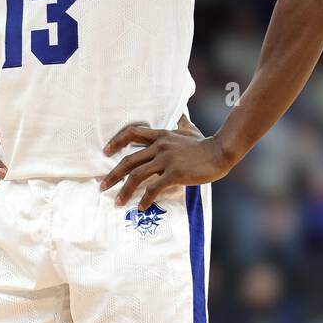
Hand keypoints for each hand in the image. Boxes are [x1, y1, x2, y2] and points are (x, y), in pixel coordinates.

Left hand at [100, 114, 226, 209]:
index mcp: (161, 135)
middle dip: (113, 175)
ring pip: (137, 175)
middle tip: (102, 186)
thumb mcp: (189, 129)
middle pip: (128, 160)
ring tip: (117, 203)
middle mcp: (160, 146)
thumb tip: (180, 114)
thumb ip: (181, 123)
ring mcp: (166, 160)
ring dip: (124, 191)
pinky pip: (154, 188)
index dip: (116, 142)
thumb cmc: (205, 143)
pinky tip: (141, 207)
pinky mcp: (175, 173)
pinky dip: (145, 199)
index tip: (105, 152)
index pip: (132, 133)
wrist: (220, 152)